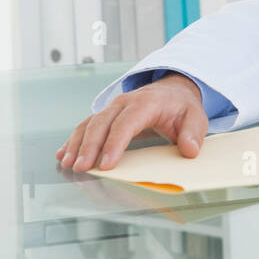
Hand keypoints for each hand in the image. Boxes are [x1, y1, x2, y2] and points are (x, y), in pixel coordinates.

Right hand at [55, 74, 208, 171]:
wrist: (173, 90)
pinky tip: (63, 154)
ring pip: (89, 124)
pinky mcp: (106, 116)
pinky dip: (73, 140)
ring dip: (77, 144)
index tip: (106, 164)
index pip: (126, 123)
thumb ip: (193, 133)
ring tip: (68, 164)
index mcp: (145, 103)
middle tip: (81, 167)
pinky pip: (86, 126)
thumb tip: (190, 150)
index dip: (114, 144)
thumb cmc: (182, 107)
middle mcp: (124, 103)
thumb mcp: (195, 117)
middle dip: (89, 146)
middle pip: (102, 123)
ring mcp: (112, 108)